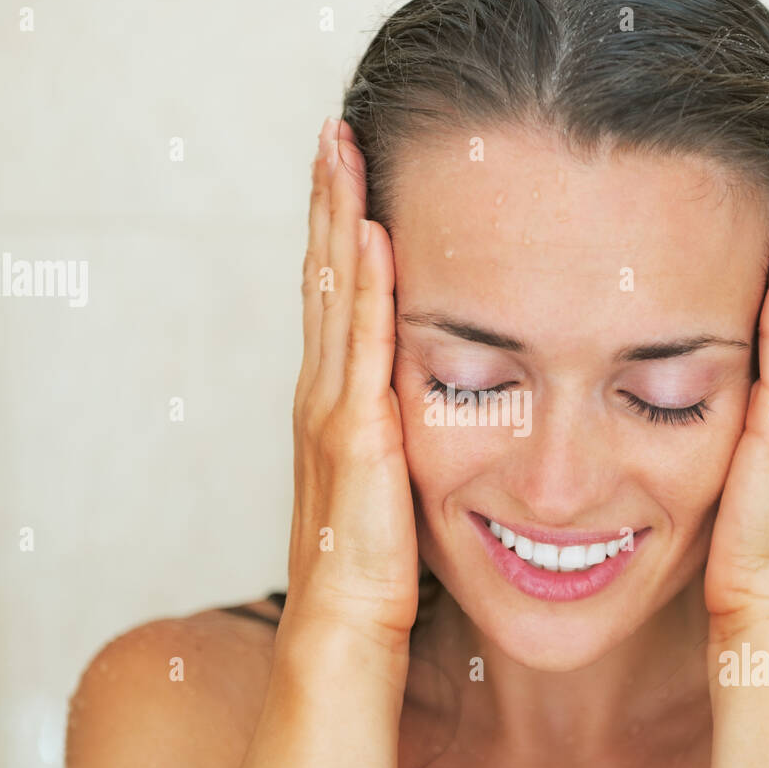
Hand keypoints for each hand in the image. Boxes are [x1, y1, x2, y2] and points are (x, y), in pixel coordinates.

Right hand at [285, 117, 418, 651]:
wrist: (346, 637)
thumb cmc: (376, 574)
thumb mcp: (395, 487)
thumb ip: (404, 437)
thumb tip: (444, 402)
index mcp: (337, 404)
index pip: (336, 299)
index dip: (337, 231)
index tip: (350, 170)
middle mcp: (324, 394)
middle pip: (324, 277)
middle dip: (328, 200)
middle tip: (336, 129)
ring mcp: (331, 411)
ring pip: (331, 294)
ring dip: (335, 217)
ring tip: (340, 147)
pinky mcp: (352, 438)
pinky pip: (360, 347)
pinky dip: (361, 287)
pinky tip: (369, 231)